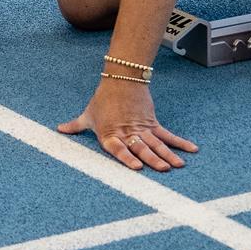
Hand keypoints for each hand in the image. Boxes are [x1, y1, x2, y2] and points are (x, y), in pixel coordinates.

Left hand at [57, 77, 198, 171]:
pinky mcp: (152, 123)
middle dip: (153, 159)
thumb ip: (75, 126)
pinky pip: (168, 135)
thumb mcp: (87, 114)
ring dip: (168, 154)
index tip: (136, 168)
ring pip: (157, 143)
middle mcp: (127, 133)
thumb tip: (59, 130)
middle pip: (142, 148)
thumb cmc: (102, 100)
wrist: (120, 80)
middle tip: (164, 169)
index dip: (127, 158)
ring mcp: (142, 129)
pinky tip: (191, 149)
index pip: (118, 149)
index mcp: (110, 134)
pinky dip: (180, 142)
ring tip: (179, 165)